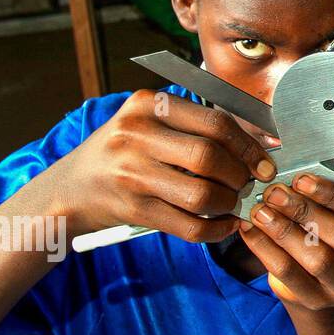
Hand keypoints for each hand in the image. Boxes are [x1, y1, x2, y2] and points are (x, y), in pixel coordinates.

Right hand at [50, 91, 274, 241]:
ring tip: (234, 204)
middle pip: (210, 156)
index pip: (215, 122)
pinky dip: (215, 229)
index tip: (265, 162)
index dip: (248, 145)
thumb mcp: (147, 123)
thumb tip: (258, 146)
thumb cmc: (123, 152)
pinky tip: (224, 225)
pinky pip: (188, 224)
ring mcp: (131, 173)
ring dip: (228, 204)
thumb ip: (193, 126)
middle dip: (240, 175)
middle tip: (249, 184)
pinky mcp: (132, 208)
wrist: (68, 189)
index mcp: (148, 105)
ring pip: (201, 193)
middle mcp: (136, 134)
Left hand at [239, 173, 333, 308]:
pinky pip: (289, 276)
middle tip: (276, 192)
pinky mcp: (318, 304)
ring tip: (261, 210)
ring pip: (316, 259)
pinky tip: (251, 231)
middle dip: (306, 210)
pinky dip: (266, 250)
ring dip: (284, 230)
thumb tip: (297, 181)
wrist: (333, 284)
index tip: (303, 179)